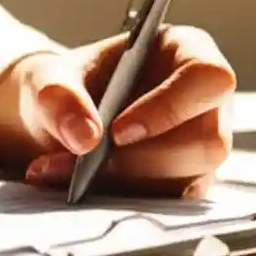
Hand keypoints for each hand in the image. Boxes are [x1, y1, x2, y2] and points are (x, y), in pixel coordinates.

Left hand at [0, 26, 235, 198]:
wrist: (54, 121)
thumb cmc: (66, 85)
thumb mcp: (48, 77)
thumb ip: (58, 97)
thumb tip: (84, 138)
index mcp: (188, 52)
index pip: (207, 78)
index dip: (170, 107)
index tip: (118, 132)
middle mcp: (205, 102)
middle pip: (206, 141)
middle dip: (142, 161)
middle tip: (85, 164)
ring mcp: (199, 147)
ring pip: (190, 179)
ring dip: (127, 185)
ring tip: (66, 175)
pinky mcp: (184, 183)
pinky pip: (168, 202)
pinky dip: (122, 201)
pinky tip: (81, 191)